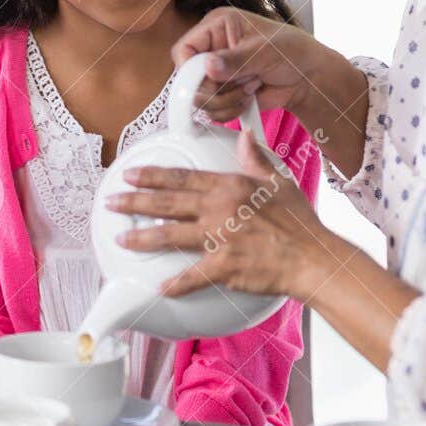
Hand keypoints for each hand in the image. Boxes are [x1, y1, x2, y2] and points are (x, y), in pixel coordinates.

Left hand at [104, 129, 343, 301]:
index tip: (131, 175)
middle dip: (134, 202)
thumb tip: (245, 137)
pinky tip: (158, 288)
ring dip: (142, 238)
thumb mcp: (279, 182)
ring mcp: (219, 238)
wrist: (313, 257)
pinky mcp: (224, 267)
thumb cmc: (300, 222)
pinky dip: (174, 284)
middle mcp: (219, 209)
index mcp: (230, 186)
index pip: (182, 178)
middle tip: (112, 202)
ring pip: (170, 236)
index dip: (153, 176)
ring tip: (121, 238)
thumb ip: (256, 159)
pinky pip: (192, 277)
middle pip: (167, 204)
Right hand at [169, 7, 334, 124]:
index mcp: (216, 26)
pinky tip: (249, 98)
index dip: (189, 68)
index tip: (208, 78)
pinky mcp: (223, 94)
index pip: (184, 49)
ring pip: (200, 99)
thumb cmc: (290, 50)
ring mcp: (216, 75)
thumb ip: (235, 59)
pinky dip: (230, 111)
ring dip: (227, 99)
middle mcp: (211, 50)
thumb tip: (208, 67)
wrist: (307, 76)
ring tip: (251, 86)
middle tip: (242, 82)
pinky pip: (212, 112)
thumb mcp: (263, 50)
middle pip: (189, 80)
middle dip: (216, 88)